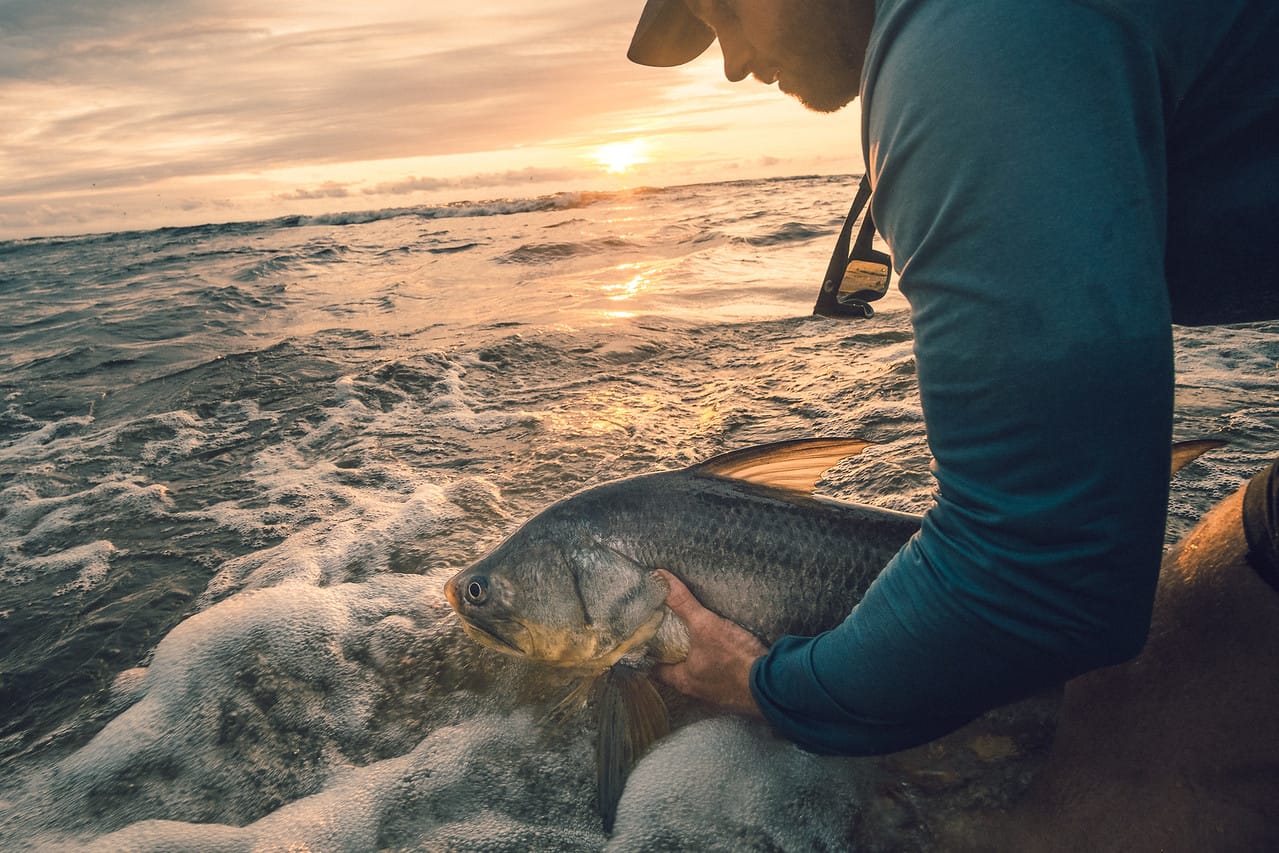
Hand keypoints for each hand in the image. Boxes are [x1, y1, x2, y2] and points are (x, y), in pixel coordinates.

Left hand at [651, 570, 766, 718]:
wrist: (773, 684)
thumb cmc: (734, 660)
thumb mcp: (706, 626)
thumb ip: (683, 603)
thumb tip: (660, 578)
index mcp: (683, 680)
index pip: (657, 671)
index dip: (652, 657)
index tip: (650, 643)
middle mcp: (697, 692)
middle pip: (679, 676)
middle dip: (677, 660)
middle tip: (674, 640)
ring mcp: (718, 697)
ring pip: (701, 680)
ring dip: (700, 666)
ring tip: (700, 646)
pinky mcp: (737, 696)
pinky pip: (723, 682)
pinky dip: (721, 671)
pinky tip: (727, 657)